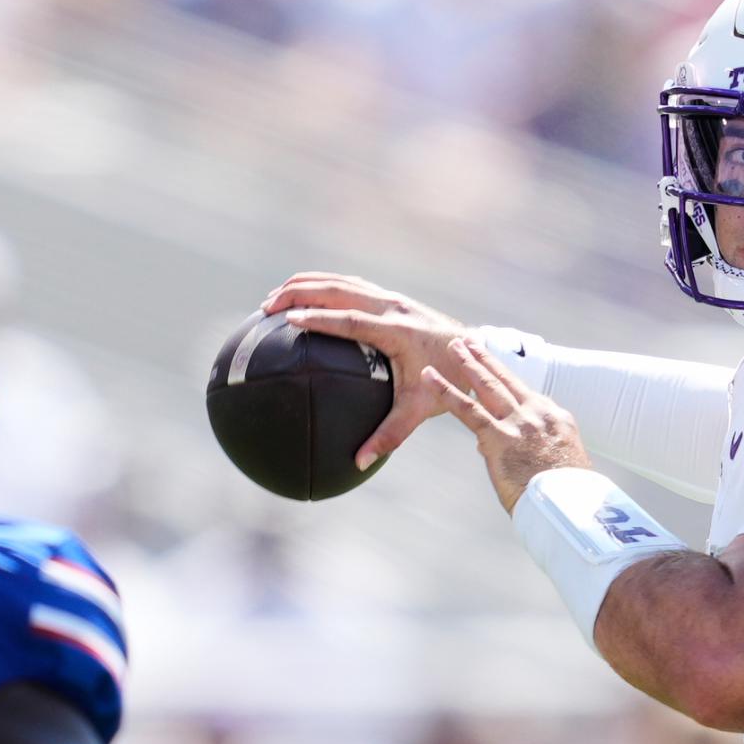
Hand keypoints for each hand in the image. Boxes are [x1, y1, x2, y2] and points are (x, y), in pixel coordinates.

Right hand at [261, 272, 470, 470]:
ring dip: (307, 284)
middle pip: (339, 291)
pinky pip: (351, 285)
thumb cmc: (448, 382)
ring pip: (342, 282)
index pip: (349, 320)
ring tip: (274, 296)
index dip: (319, 318)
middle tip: (268, 305)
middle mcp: (392, 307)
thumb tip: (359, 461)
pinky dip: (323, 286)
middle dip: (300, 293)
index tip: (289, 320)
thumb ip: (390, 435)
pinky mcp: (391, 299)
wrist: (475, 353)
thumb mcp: (419, 411)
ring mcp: (392, 299)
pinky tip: (303, 295)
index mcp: (396, 331)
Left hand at [424, 337, 592, 514]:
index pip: (525, 396)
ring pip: (488, 386)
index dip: (507, 380)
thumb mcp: (554, 467)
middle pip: (507, 381)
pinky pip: (466, 409)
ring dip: (468, 364)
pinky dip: (444, 391)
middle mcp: (538, 414)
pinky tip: (428, 377)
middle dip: (487, 360)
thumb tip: (486, 447)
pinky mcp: (499, 436)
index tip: (496, 369)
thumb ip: (523, 452)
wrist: (570, 506)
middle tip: (471, 342)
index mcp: (556, 420)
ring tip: (454, 346)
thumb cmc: (565, 498)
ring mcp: (518, 423)